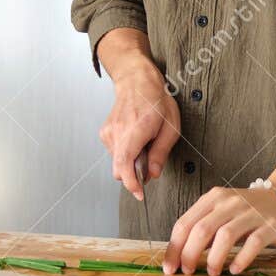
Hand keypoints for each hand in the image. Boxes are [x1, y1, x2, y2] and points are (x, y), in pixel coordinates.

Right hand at [99, 68, 180, 198]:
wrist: (136, 81)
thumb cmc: (156, 101)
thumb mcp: (170, 127)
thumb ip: (161, 152)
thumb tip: (153, 174)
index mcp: (135, 130)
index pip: (125, 165)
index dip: (131, 184)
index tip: (139, 194)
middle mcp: (117, 132)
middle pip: (119, 169)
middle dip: (133, 174)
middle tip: (149, 161)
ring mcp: (108, 133)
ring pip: (117, 162)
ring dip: (130, 161)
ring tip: (144, 144)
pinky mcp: (104, 133)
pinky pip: (115, 153)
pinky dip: (125, 153)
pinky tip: (135, 140)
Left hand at [163, 183, 275, 275]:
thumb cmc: (245, 210)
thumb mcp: (220, 212)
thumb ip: (203, 228)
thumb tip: (180, 256)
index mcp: (213, 198)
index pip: (185, 223)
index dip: (174, 248)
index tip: (169, 267)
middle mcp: (229, 202)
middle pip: (202, 229)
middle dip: (189, 254)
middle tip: (187, 272)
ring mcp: (250, 213)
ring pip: (225, 235)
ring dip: (214, 258)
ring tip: (212, 272)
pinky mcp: (270, 225)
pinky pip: (253, 243)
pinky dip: (241, 259)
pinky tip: (234, 269)